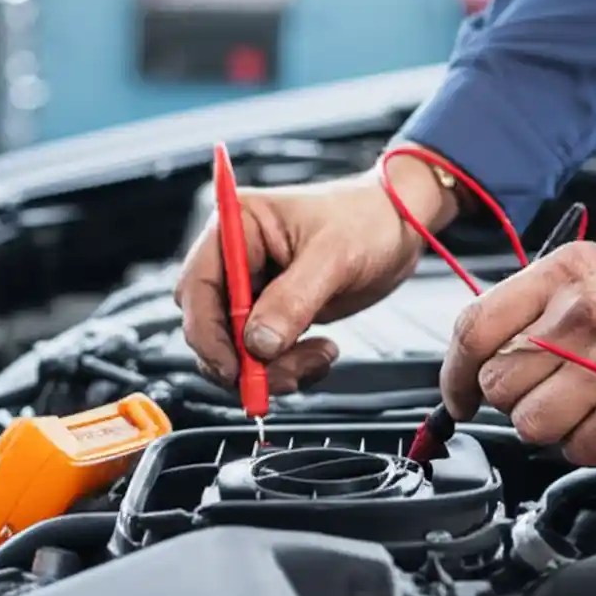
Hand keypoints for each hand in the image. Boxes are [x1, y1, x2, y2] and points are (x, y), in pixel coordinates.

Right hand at [176, 150, 459, 392]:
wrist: (399, 228)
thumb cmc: (368, 221)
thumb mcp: (333, 256)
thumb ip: (292, 300)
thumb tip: (258, 344)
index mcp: (235, 226)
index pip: (196, 286)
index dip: (206, 333)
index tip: (234, 368)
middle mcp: (235, 258)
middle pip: (207, 324)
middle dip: (241, 359)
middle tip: (284, 375)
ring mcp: (252, 288)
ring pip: (235, 348)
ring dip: (271, 368)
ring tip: (320, 356)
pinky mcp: (271, 313)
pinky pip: (262, 355)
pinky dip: (287, 366)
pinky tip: (321, 352)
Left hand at [441, 242, 595, 465]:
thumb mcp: (594, 272)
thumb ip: (533, 307)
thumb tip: (478, 361)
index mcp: (563, 275)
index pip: (474, 330)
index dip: (453, 373)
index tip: (457, 395)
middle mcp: (583, 317)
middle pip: (499, 387)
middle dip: (515, 398)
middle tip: (548, 389)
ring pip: (533, 427)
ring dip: (552, 426)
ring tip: (586, 402)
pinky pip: (580, 450)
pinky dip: (590, 443)